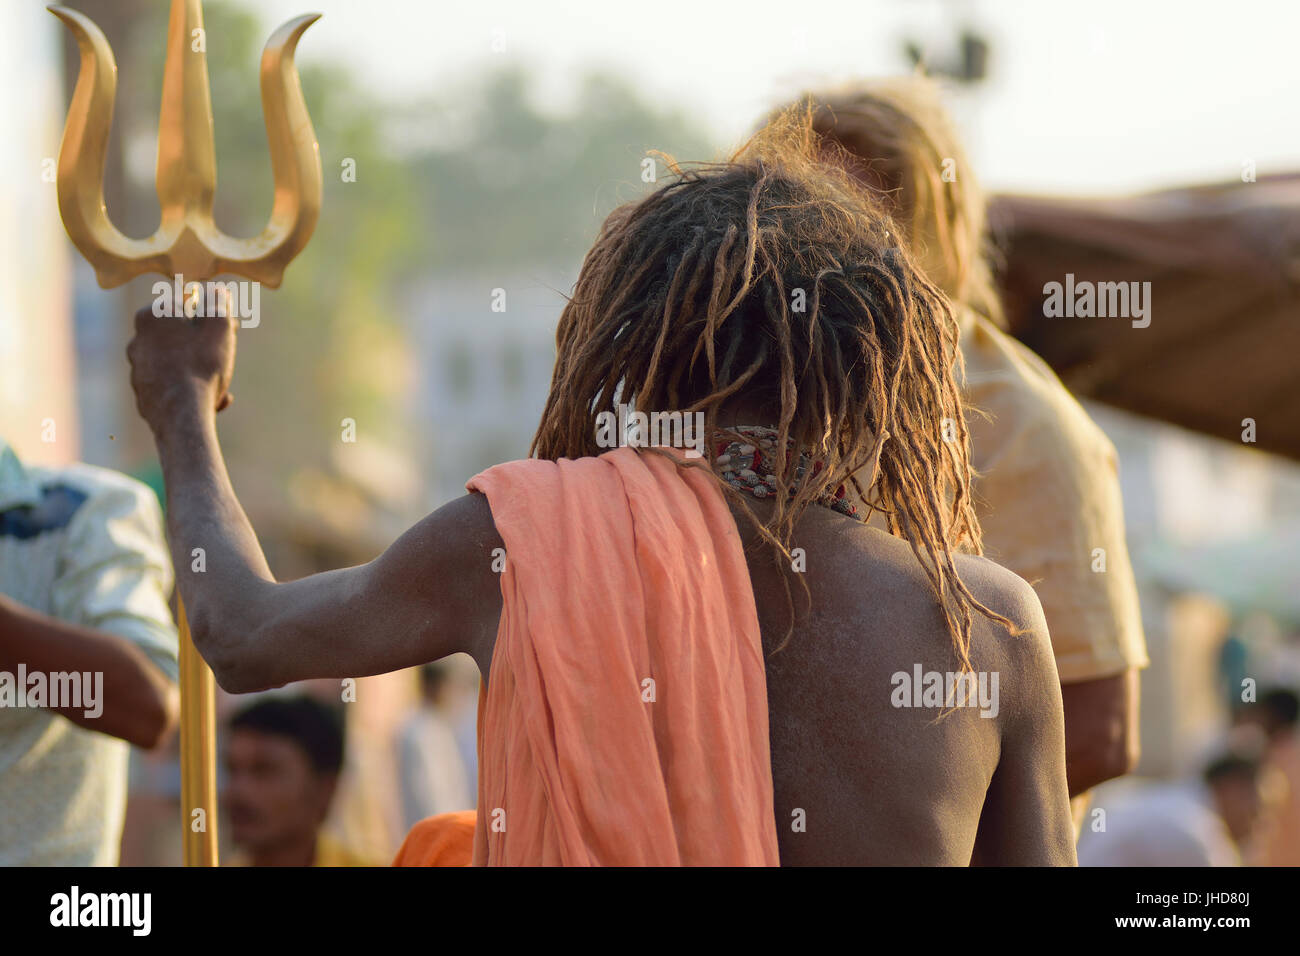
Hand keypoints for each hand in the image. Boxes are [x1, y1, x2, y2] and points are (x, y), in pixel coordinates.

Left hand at [128, 295, 235, 432]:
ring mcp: (138, 369)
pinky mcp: (144, 394)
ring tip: (222, 382)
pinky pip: (173, 385)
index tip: (229, 327)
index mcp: (151, 316)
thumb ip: (218, 301)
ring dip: (200, 367)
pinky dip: (191, 389)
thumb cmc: (201, 364)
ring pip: (177, 361)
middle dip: (205, 341)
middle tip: (227, 352)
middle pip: (179, 333)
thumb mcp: (219, 324)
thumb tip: (217, 291)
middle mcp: (137, 340)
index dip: (211, 313)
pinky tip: (213, 400)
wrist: (182, 415)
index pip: (185, 303)